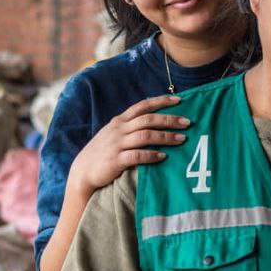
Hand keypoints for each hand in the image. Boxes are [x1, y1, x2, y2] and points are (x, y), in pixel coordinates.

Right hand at [67, 95, 189, 194]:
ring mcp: (117, 144)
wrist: (83, 171)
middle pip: (148, 120)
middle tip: (187, 122)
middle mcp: (119, 129)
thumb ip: (130, 126)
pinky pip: (137, 156)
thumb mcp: (113, 133)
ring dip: (166, 137)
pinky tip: (164, 157)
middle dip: (169, 120)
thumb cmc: (103, 152)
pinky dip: (152, 155)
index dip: (161, 101)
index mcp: (120, 121)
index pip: (143, 106)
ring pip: (146, 136)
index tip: (179, 100)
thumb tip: (153, 120)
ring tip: (182, 139)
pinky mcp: (116, 160)